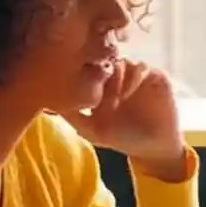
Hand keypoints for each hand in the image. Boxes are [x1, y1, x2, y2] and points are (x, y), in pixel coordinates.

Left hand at [61, 59, 186, 179]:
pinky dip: (135, 77)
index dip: (84, 72)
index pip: (89, 67)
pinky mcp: (157, 78)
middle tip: (97, 84)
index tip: (81, 85)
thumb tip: (49, 104)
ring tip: (113, 92)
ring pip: (124, 61)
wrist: (155, 147)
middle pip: (106, 59)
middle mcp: (120, 77)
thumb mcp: (93, 131)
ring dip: (118, 74)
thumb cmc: (123, 138)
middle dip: (101, 70)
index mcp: (102, 85)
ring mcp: (138, 76)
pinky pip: (145, 68)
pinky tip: (128, 93)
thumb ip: (73, 117)